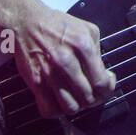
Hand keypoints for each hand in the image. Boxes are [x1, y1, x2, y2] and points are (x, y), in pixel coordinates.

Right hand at [8, 4, 117, 118]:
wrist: (27, 22)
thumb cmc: (57, 25)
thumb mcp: (87, 29)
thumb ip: (97, 51)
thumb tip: (103, 72)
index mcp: (83, 46)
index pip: (101, 82)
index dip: (108, 89)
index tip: (107, 85)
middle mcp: (66, 61)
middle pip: (88, 98)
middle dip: (95, 99)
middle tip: (94, 94)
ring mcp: (49, 73)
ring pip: (70, 107)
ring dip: (77, 107)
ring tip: (78, 99)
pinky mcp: (35, 82)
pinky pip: (49, 109)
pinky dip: (58, 112)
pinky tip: (61, 102)